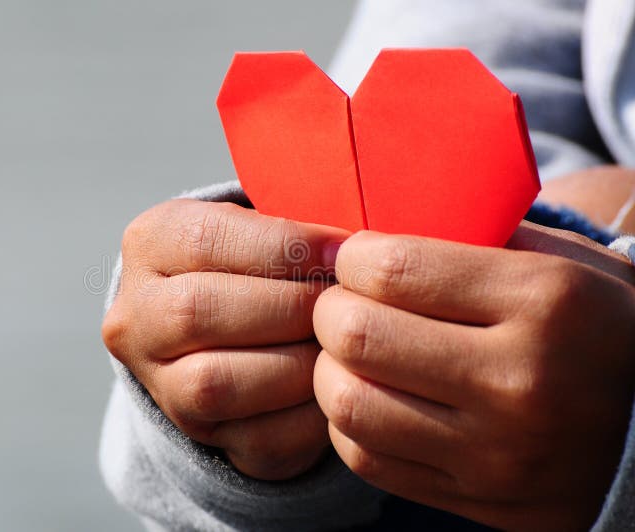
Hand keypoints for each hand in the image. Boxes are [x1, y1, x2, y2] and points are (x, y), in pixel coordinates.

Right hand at [103, 199, 348, 479]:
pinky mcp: (199, 435)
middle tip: (343, 304)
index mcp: (149, 244)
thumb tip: (351, 249)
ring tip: (340, 347)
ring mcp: (159, 383)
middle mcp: (135, 317)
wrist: (225, 325)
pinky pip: (254, 439)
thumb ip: (290, 226)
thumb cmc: (256, 261)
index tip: (340, 254)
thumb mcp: (257, 222)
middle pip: (198, 312)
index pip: (204, 240)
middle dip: (288, 307)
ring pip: (215, 384)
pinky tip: (334, 387)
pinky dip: (307, 418)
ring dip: (296, 365)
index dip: (282, 246)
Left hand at [312, 222, 634, 529]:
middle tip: (343, 303)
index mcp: (548, 302)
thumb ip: (469, 240)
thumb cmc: (590, 323)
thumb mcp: (557, 258)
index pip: (395, 270)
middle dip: (330, 310)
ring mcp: (501, 454)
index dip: (351, 257)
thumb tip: (366, 237)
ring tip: (352, 352)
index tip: (354, 258)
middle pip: (357, 337)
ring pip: (349, 405)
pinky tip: (373, 396)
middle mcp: (524, 383)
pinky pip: (368, 458)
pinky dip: (352, 422)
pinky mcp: (482, 502)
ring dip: (329, 369)